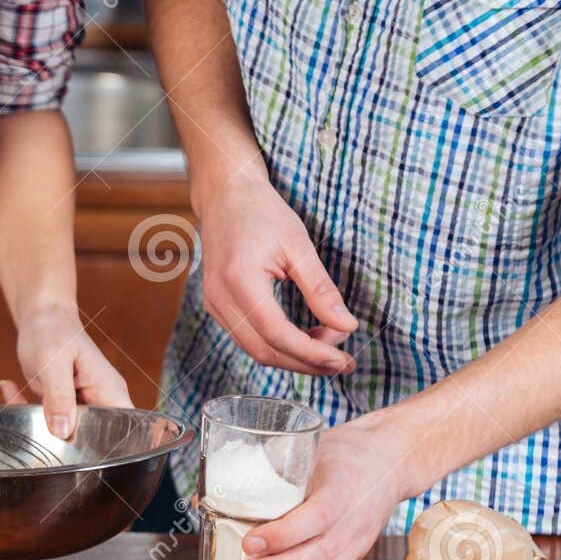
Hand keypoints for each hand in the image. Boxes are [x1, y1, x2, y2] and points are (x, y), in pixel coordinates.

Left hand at [0, 305, 132, 437]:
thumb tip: (63, 431)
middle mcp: (100, 402)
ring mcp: (81, 405)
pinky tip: (11, 387)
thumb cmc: (53, 331)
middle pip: (92, 439)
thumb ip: (60, 397)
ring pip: (64, 432)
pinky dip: (25, 409)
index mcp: (110, 393)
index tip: (72, 445)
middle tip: (36, 418)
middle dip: (61, 438)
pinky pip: (47, 419)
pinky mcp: (63, 406)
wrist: (41, 315)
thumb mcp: (54, 363)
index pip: (121, 431)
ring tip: (19, 397)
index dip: (102, 446)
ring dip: (37, 422)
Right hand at [196, 177, 358, 373]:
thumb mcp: (299, 245)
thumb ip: (321, 289)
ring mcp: (214, 305)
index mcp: (239, 278)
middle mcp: (219, 297)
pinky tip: (305, 339)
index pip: (277, 333)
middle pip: (264, 351)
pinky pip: (248, 339)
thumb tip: (346, 326)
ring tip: (329, 351)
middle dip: (306, 363)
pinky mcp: (217, 307)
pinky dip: (279, 346)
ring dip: (294, 357)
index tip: (342, 358)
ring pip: (255, 350)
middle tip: (342, 362)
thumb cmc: (261, 212)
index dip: (311, 352)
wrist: (225, 196)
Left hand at [234, 415, 415, 559]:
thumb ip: (268, 468)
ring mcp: (358, 543)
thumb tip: (209, 495)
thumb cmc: (344, 452)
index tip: (249, 543)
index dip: (282, 535)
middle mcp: (353, 521)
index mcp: (341, 489)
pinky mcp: (358, 556)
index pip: (314, 518)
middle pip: (317, 554)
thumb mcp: (310, 448)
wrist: (390, 461)